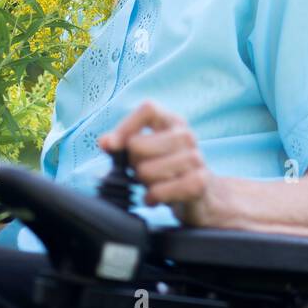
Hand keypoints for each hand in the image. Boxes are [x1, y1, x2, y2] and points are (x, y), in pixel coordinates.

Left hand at [98, 101, 216, 225]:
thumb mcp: (144, 154)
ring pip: (148, 170)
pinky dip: (153, 197)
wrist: (202, 196)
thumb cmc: (166, 171)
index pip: (148, 109)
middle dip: (132, 164)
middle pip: (138, 145)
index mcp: (172, 122)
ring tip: (152, 186)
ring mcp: (196, 158)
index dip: (126, 126)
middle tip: (141, 172)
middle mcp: (185, 136)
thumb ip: (121, 146)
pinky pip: (161, 190)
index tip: (112, 146)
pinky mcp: (199, 182)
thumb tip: (104, 142)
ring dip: (144, 183)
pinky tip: (155, 198)